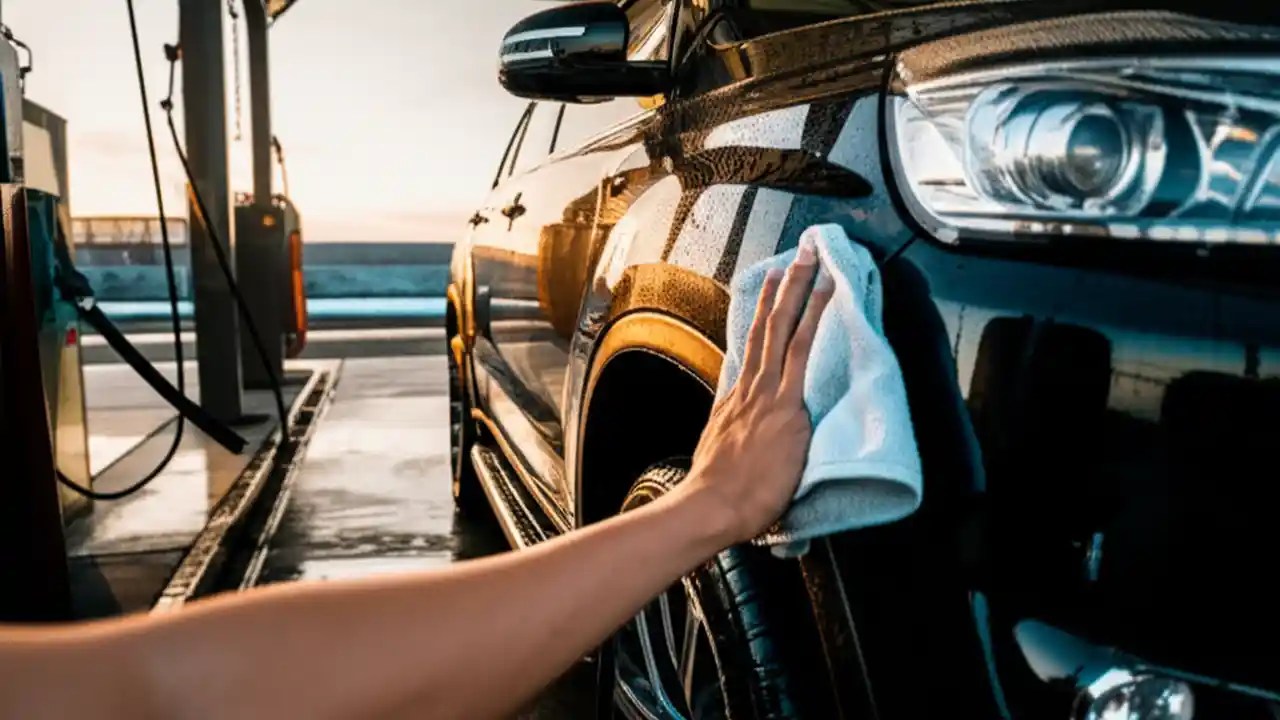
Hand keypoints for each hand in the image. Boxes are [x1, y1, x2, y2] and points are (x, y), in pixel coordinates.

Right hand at [676, 238, 833, 545]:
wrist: (711, 505)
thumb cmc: (721, 497)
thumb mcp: (725, 459)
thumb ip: (738, 443)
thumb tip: (745, 445)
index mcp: (735, 401)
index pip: (754, 350)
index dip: (762, 316)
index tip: (770, 290)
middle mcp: (750, 388)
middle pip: (768, 326)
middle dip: (783, 288)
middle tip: (796, 255)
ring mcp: (767, 392)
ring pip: (784, 327)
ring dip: (799, 289)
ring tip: (812, 259)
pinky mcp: (785, 403)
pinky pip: (802, 349)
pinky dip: (814, 316)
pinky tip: (826, 292)